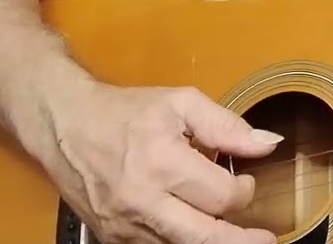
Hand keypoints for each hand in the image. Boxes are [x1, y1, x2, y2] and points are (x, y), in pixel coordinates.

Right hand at [39, 83, 282, 243]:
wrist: (64, 124)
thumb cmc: (125, 112)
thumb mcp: (181, 103)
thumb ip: (227, 127)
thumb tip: (268, 144)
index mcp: (162, 162)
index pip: (220, 196)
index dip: (244, 192)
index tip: (246, 181)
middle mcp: (142, 200)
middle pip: (203, 237)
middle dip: (239, 241)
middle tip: (264, 240)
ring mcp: (124, 225)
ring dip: (210, 241)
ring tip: (233, 235)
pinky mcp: (111, 237)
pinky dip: (180, 242)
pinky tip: (196, 231)